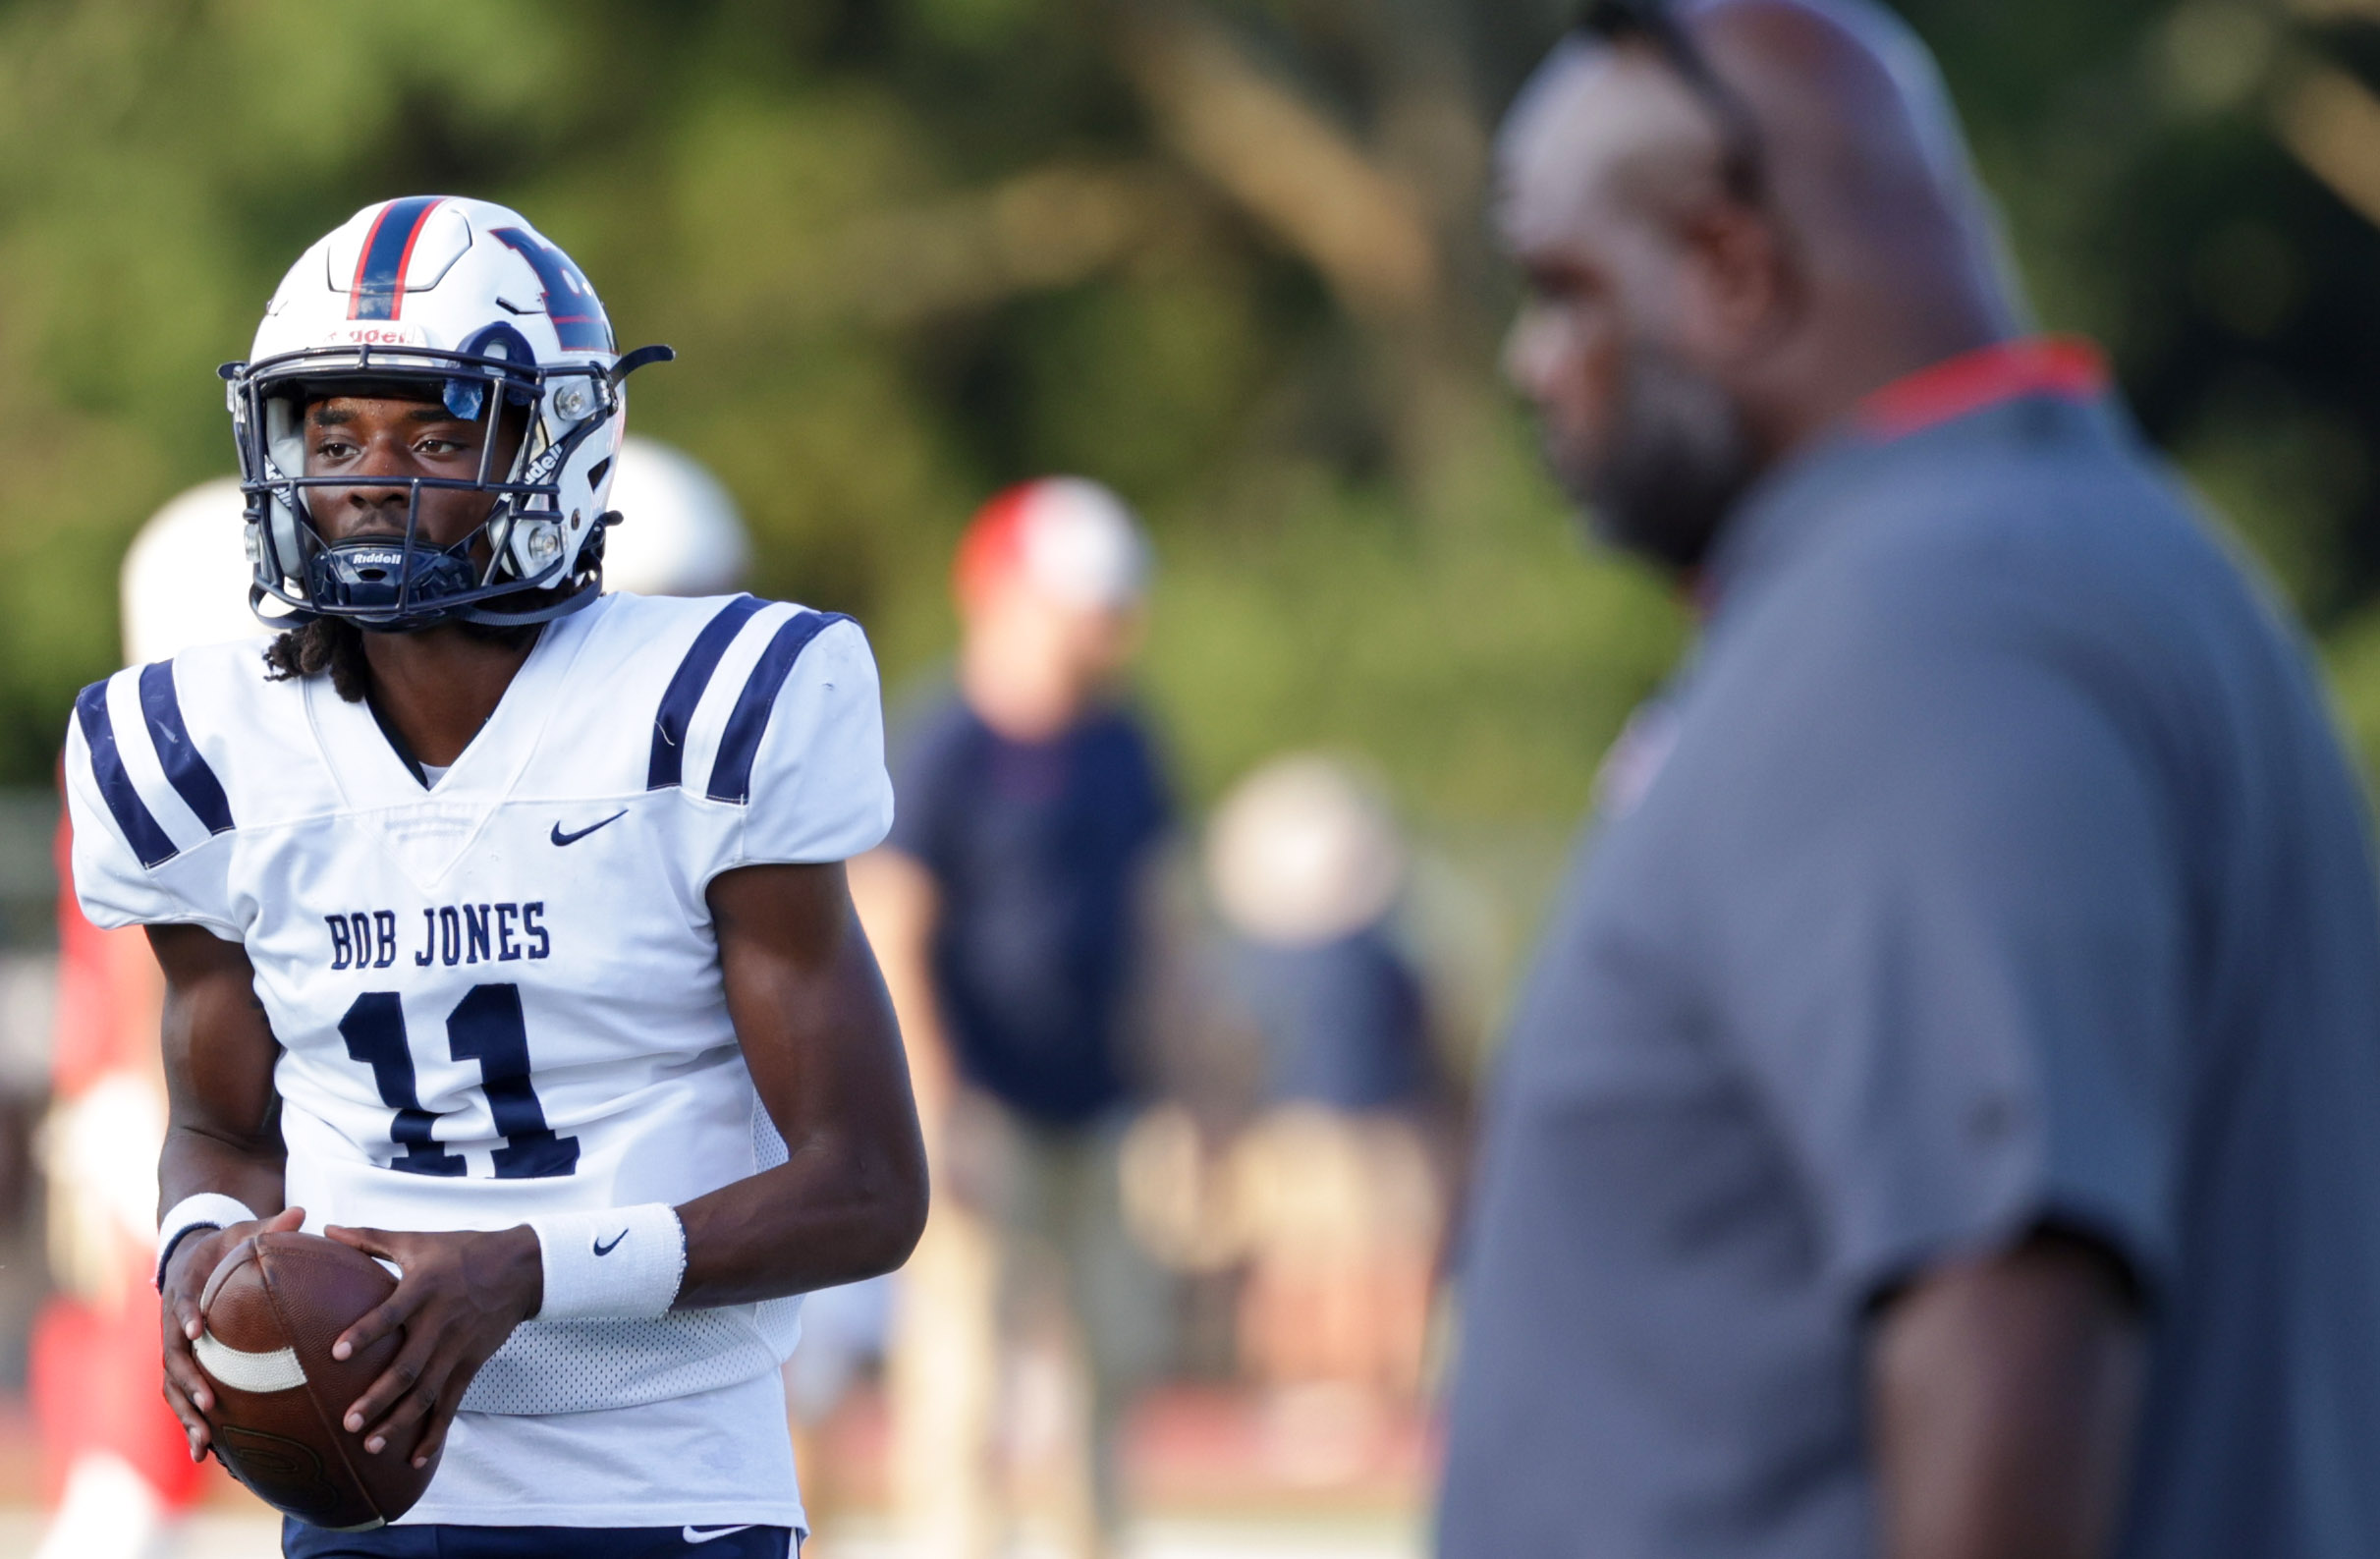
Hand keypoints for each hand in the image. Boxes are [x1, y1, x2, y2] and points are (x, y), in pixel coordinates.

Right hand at [161, 1206, 306, 1462]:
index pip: (182, 1305)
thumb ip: (271, 1226)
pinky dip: (194, 1427)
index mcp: (186, 1292)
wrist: (193, 1262)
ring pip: (174, 1389)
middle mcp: (173, 1327)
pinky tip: (210, 1457)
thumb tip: (303, 1211)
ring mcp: (176, 1352)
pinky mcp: (186, 1370)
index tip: (198, 1331)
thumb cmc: (225, 1248)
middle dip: (189, 1383)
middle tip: (210, 1403)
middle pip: (174, 1359)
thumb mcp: (244, 1233)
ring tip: (205, 1446)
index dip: (187, 1316)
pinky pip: (185, 1402)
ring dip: (187, 1417)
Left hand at [322, 1224, 542, 1469]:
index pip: (391, 1314)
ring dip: (401, 1421)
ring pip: (428, 1392)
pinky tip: (416, 1459)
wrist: (521, 1267)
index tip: (337, 1353)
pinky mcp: (471, 1363)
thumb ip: (370, 1238)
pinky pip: (452, 1403)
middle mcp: (441, 1322)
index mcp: (424, 1288)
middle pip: (409, 1366)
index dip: (366, 1333)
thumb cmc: (462, 1250)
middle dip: (380, 1396)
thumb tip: (326, 1228)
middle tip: (349, 1420)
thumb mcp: (417, 1240)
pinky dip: (435, 1433)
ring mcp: (458, 1347)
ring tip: (372, 1444)